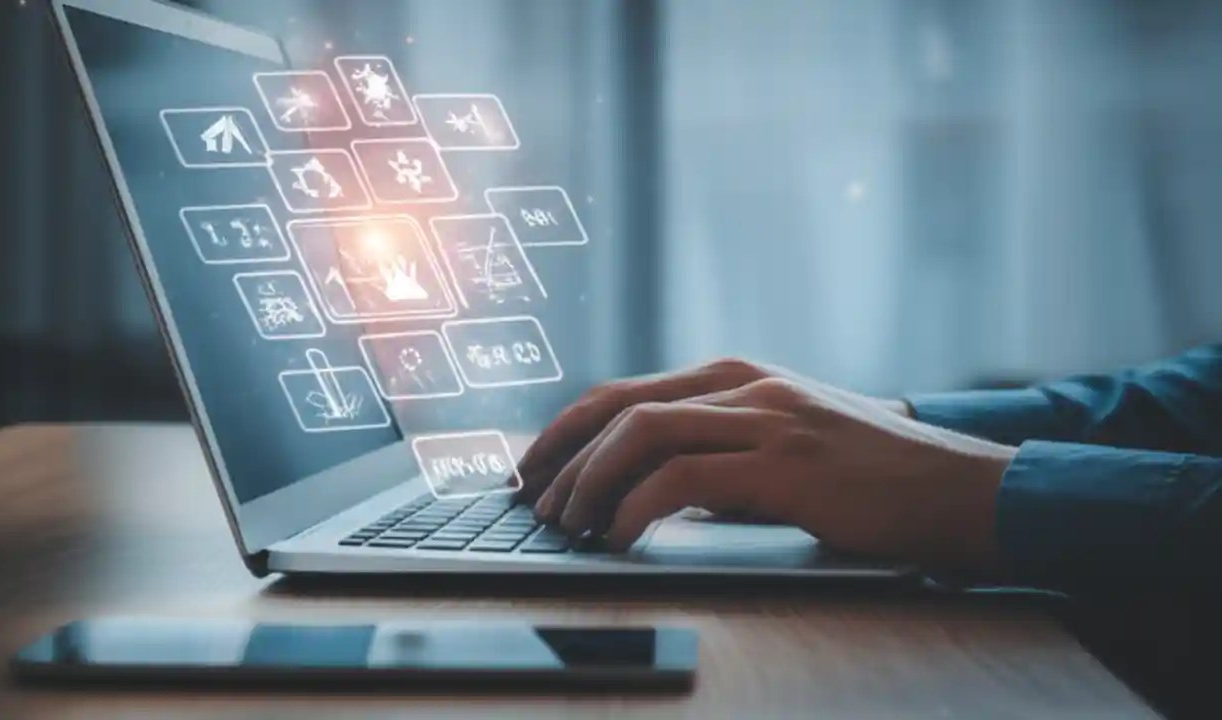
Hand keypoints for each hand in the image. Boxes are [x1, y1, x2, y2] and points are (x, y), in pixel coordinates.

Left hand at [519, 364, 1014, 573]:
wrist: (955, 487)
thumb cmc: (867, 473)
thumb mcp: (783, 443)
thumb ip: (719, 451)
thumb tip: (648, 487)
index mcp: (735, 376)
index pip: (625, 392)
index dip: (567, 429)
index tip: (533, 467)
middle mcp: (743, 385)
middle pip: (620, 405)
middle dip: (563, 453)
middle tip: (533, 500)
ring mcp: (765, 418)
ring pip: (642, 433)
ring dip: (591, 481)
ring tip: (570, 523)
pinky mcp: (785, 464)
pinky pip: (684, 479)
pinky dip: (637, 506)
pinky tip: (621, 536)